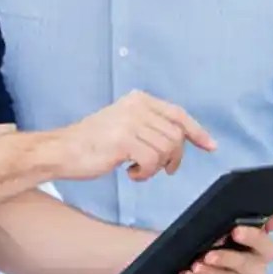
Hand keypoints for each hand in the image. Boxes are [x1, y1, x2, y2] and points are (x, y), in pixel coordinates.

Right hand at [53, 90, 215, 181]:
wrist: (62, 150)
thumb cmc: (91, 143)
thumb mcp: (124, 124)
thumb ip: (149, 126)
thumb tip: (181, 139)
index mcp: (138, 99)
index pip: (178, 114)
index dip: (197, 131)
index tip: (210, 146)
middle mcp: (136, 106)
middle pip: (176, 135)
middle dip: (174, 157)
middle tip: (161, 169)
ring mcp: (130, 122)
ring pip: (167, 149)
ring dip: (157, 167)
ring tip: (139, 169)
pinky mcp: (124, 140)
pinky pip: (152, 161)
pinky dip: (145, 174)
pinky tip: (130, 173)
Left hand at [180, 200, 272, 273]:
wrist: (197, 250)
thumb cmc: (224, 234)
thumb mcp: (238, 220)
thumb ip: (268, 215)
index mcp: (264, 250)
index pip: (268, 247)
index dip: (254, 239)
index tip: (235, 230)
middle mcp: (257, 271)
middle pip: (250, 269)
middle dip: (229, 260)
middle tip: (208, 253)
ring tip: (195, 265)